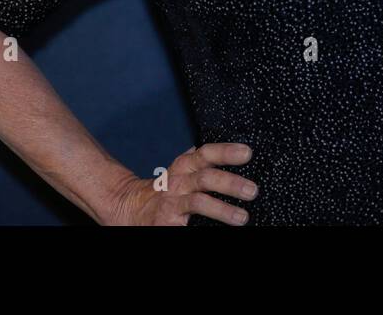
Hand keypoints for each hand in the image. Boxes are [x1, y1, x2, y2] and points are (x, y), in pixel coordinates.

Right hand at [106, 142, 258, 224]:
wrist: (130, 208)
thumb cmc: (166, 189)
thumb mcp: (181, 170)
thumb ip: (200, 160)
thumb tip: (233, 150)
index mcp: (184, 167)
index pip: (206, 154)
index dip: (226, 151)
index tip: (247, 153)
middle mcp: (178, 182)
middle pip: (205, 178)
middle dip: (230, 183)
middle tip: (252, 190)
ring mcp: (172, 204)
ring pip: (198, 203)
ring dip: (221, 210)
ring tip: (242, 218)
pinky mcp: (168, 223)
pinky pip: (187, 226)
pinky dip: (203, 228)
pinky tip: (216, 231)